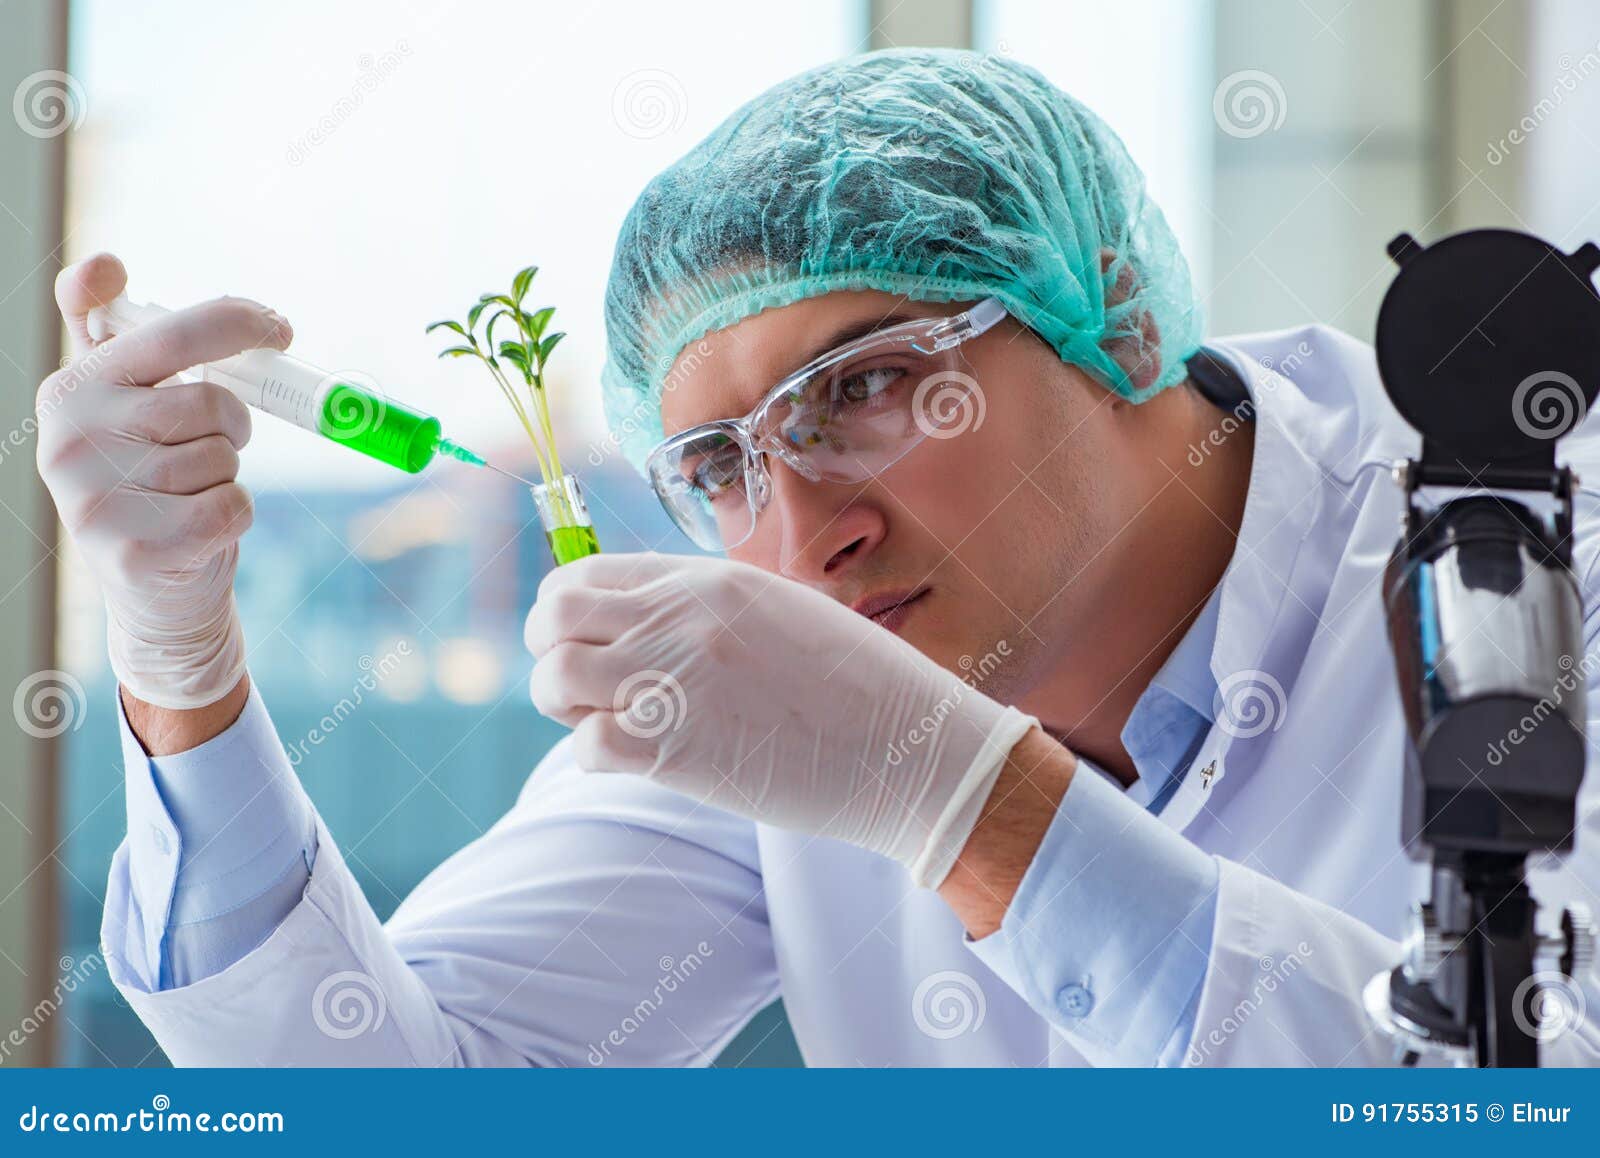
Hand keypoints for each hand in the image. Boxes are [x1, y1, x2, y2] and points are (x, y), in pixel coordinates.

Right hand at [37, 254, 291, 709]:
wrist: (153, 591)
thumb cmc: (154, 484)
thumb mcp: (124, 409)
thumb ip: (120, 339)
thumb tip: (103, 264)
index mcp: (70, 390)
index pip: (166, 332)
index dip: (234, 319)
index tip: (281, 326)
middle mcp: (70, 439)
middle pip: (209, 401)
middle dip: (235, 422)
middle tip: (219, 442)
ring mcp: (96, 497)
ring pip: (221, 456)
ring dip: (226, 473)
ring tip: (188, 494)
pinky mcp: (136, 550)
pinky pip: (231, 504)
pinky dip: (236, 512)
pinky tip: (200, 528)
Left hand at [525, 553, 1036, 886]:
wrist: (908, 749)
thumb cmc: (855, 684)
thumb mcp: (781, 612)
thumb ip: (707, 607)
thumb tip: (643, 619)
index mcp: (706, 582)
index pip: (584, 574)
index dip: (568, 610)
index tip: (588, 640)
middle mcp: (681, 621)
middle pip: (554, 616)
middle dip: (551, 650)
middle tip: (584, 683)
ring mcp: (678, 682)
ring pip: (556, 678)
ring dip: (565, 704)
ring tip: (607, 719)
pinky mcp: (680, 751)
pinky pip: (588, 744)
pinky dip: (595, 753)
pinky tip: (635, 757)